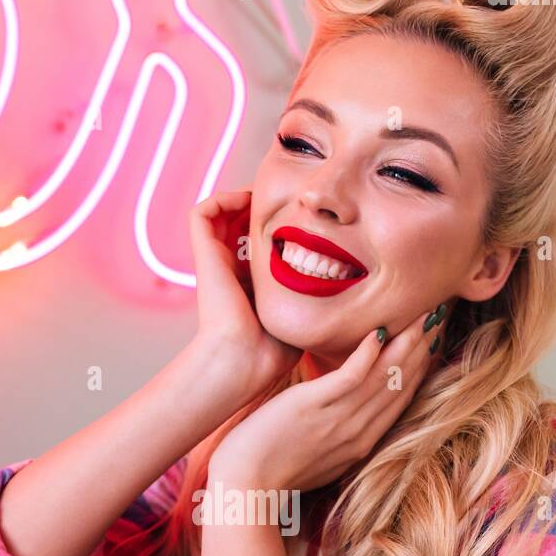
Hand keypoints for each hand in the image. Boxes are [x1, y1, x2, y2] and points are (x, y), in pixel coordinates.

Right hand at [189, 188, 301, 397]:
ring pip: (221, 214)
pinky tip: (250, 200)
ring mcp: (214, 261)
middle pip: (241, 225)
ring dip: (243, 199)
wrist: (245, 359)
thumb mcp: (304, 319)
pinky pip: (202, 213)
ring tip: (270, 196)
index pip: (260, 246)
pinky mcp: (203, 254)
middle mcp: (230, 270)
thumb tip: (353, 297)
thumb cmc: (274, 350)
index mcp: (249, 284)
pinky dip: (223, 198)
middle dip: (264, 208)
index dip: (279, 228)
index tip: (305, 220)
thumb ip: (319, 303)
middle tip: (290, 201)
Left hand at [208, 309, 438, 491]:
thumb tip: (343, 414)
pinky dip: (366, 356)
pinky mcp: (312, 407)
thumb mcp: (319, 454)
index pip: (399, 398)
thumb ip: (338, 433)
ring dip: (404, 345)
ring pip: (383, 378)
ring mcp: (338, 420)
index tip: (430, 341)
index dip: (418, 368)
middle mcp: (358, 432)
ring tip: (420, 316)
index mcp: (362, 442)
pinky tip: (378, 334)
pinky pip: (349, 378)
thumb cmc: (273, 469)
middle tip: (436, 317)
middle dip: (420, 349)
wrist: (247, 484)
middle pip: (399, 385)